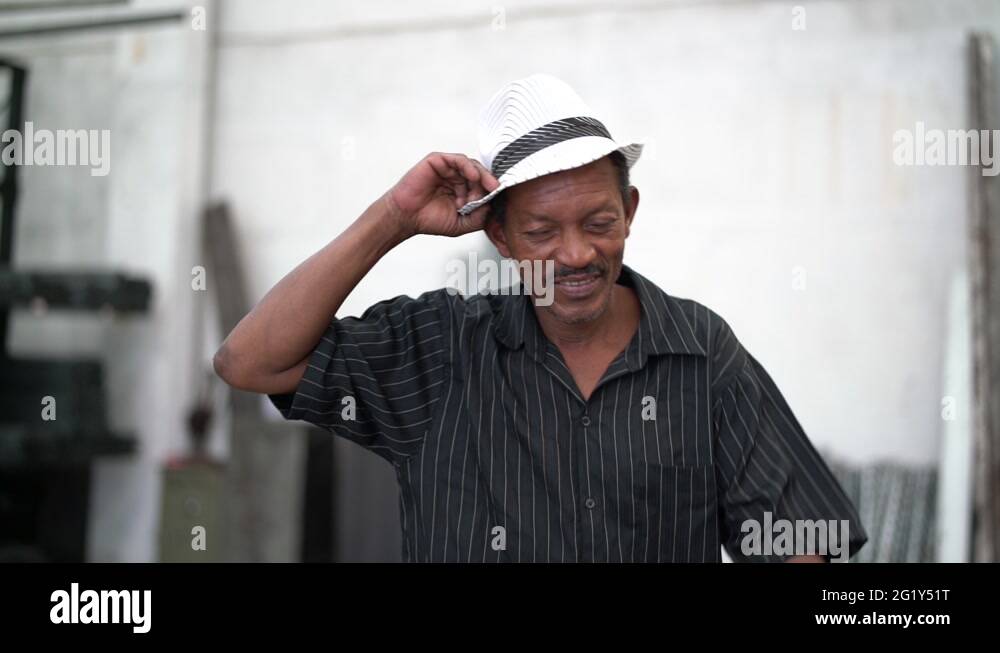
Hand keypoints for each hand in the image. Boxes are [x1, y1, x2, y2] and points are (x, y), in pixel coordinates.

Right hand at [383, 152, 499, 238]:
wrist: (406, 217)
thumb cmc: (428, 219)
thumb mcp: (461, 224)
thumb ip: (479, 217)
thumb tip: (492, 206)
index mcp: (462, 190)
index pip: (482, 185)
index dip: (491, 191)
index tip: (498, 197)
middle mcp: (455, 178)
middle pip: (479, 174)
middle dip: (488, 183)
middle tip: (493, 191)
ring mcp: (446, 169)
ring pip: (471, 165)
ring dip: (480, 177)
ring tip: (481, 188)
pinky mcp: (437, 161)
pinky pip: (458, 159)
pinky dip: (468, 167)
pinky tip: (473, 177)